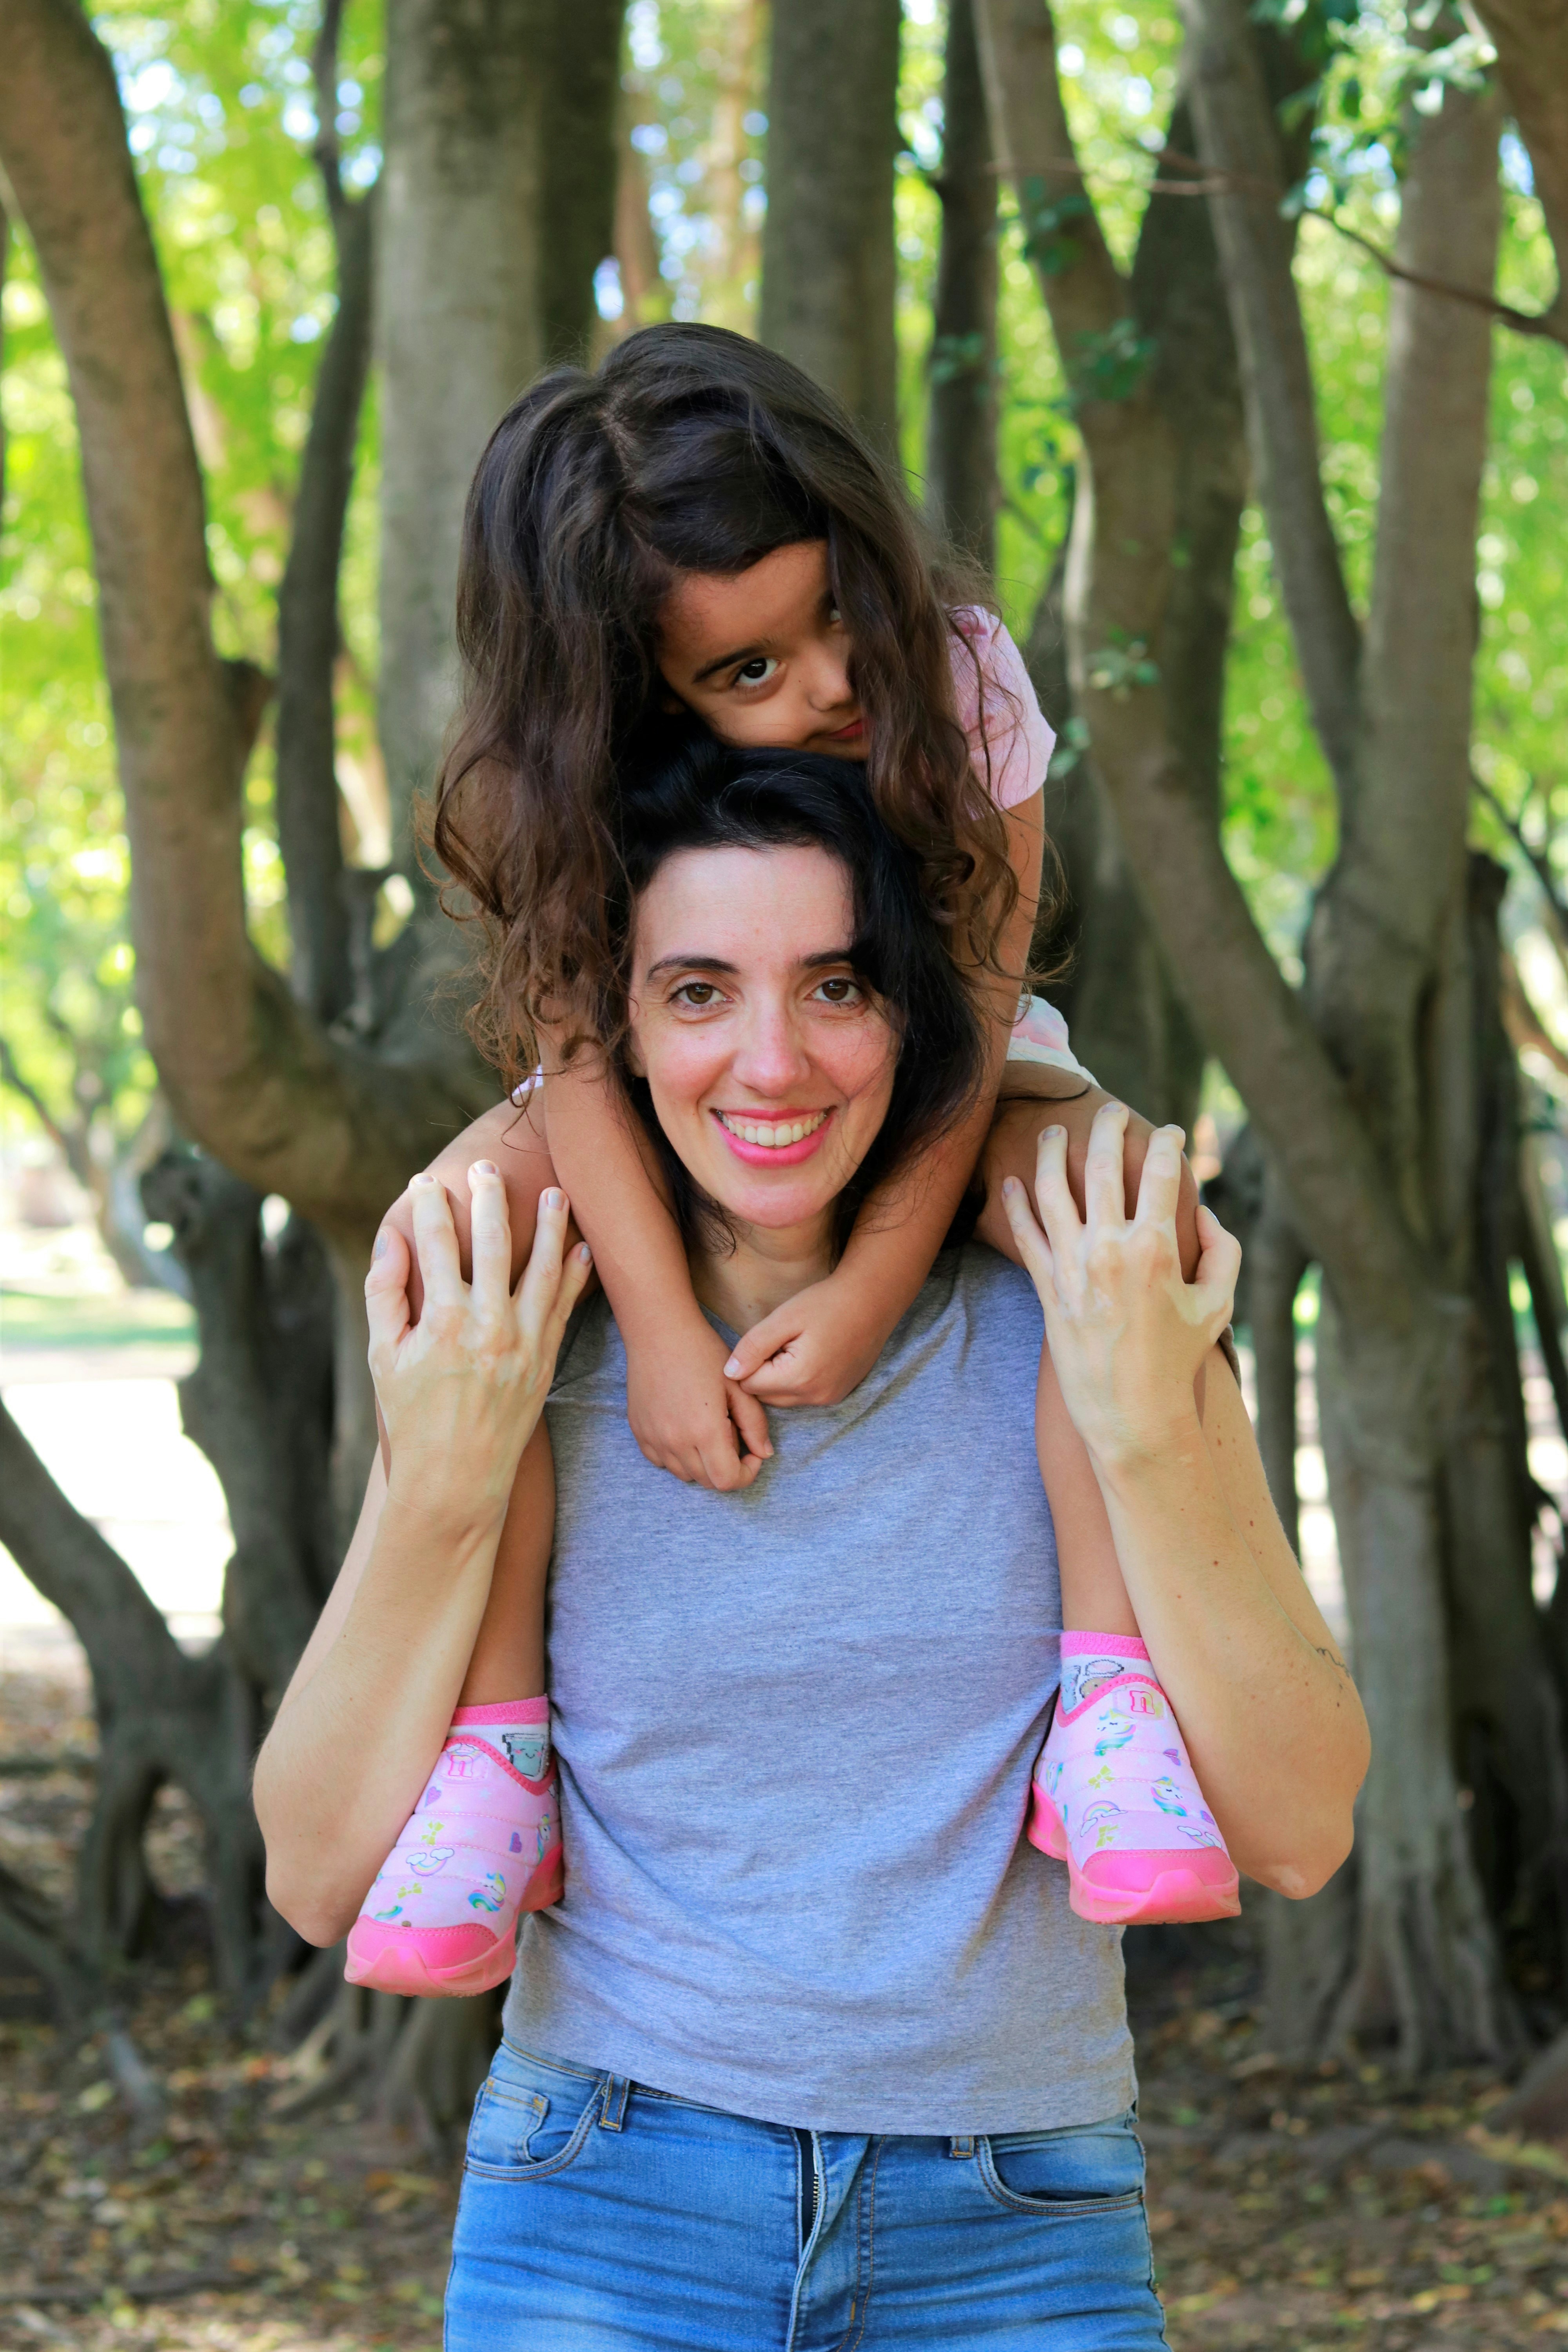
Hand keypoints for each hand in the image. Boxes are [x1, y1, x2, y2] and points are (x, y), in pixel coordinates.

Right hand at [364, 1165, 592, 1531]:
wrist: (455, 1480)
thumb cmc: (411, 1418)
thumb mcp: (383, 1356)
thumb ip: (385, 1293)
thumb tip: (392, 1237)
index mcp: (442, 1321)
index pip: (438, 1244)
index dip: (431, 1207)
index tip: (427, 1181)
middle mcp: (488, 1326)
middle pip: (495, 1242)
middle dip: (490, 1198)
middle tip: (487, 1167)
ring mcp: (523, 1342)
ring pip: (543, 1268)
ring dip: (550, 1226)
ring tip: (555, 1192)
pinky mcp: (546, 1360)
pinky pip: (566, 1307)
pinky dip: (575, 1274)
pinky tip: (581, 1247)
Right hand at [624, 1305, 772, 1491]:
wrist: (659, 1332)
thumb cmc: (703, 1352)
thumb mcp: (738, 1386)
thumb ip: (755, 1424)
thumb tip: (764, 1453)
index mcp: (705, 1431)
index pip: (727, 1481)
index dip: (746, 1473)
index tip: (752, 1452)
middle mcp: (676, 1442)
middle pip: (707, 1481)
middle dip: (727, 1468)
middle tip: (732, 1436)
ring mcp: (653, 1439)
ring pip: (684, 1474)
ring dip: (702, 1463)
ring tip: (708, 1431)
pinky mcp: (639, 1431)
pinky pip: (661, 1461)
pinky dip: (678, 1455)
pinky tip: (685, 1428)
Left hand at [722, 1271, 889, 1406]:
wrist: (872, 1301)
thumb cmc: (826, 1303)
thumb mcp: (783, 1318)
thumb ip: (753, 1347)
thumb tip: (728, 1373)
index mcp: (798, 1378)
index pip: (749, 1385)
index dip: (750, 1361)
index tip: (765, 1339)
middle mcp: (815, 1396)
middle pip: (765, 1396)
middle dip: (763, 1373)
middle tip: (780, 1342)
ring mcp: (828, 1398)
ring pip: (783, 1398)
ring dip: (780, 1379)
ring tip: (795, 1346)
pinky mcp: (837, 1395)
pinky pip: (803, 1396)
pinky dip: (798, 1381)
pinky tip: (811, 1354)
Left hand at [1001, 1104, 1239, 1467]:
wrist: (1132, 1416)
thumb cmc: (1179, 1360)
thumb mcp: (1217, 1304)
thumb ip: (1222, 1251)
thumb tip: (1201, 1211)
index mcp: (1157, 1248)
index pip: (1160, 1174)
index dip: (1167, 1145)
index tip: (1168, 1133)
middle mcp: (1110, 1249)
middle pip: (1102, 1166)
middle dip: (1108, 1128)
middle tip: (1110, 1109)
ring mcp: (1073, 1267)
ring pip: (1053, 1191)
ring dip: (1051, 1153)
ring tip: (1052, 1131)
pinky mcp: (1047, 1289)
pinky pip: (1026, 1235)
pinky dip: (1017, 1204)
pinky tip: (1014, 1181)